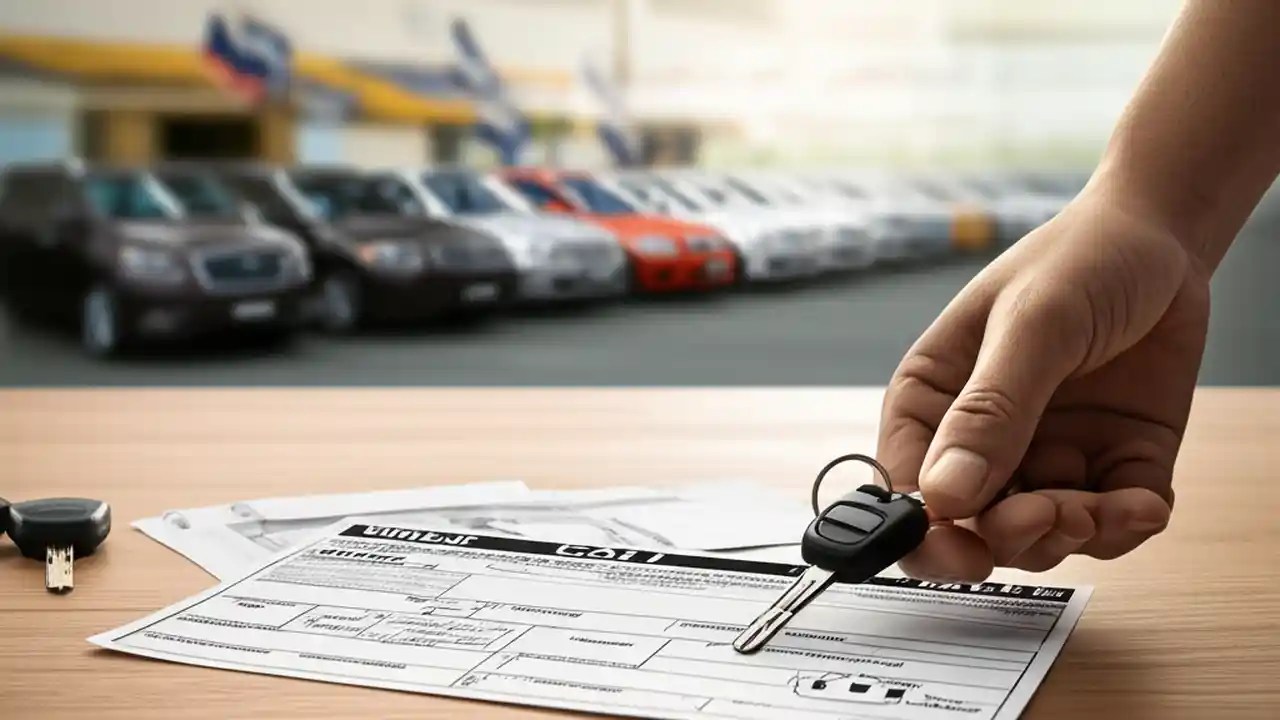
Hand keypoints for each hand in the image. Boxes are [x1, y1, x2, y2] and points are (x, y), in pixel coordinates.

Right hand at [877, 188, 1210, 581]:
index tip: (962, 551)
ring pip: (1040, 537)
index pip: (905, 485)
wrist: (1166, 236)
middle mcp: (982, 437)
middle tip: (1047, 515)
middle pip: (971, 525)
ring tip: (1102, 503)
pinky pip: (1111, 526)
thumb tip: (944, 497)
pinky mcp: (1111, 464)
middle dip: (1009, 536)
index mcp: (933, 399)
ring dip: (1069, 533)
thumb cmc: (1080, 259)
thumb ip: (990, 411)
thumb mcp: (1032, 324)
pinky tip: (1142, 502)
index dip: (926, 531)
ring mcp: (1047, 455)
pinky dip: (1126, 527)